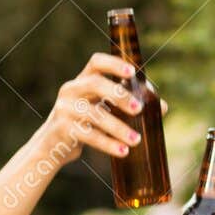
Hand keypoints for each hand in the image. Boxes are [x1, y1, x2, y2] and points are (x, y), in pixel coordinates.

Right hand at [35, 54, 168, 165]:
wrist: (51, 147)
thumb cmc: (83, 124)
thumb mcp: (102, 110)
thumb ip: (127, 106)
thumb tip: (163, 107)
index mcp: (82, 80)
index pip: (96, 62)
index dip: (114, 63)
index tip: (133, 72)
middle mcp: (71, 90)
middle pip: (95, 83)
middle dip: (119, 95)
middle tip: (139, 109)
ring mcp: (64, 109)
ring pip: (94, 114)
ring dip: (118, 127)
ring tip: (137, 140)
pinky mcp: (62, 129)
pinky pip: (89, 136)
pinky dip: (108, 144)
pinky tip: (123, 151)